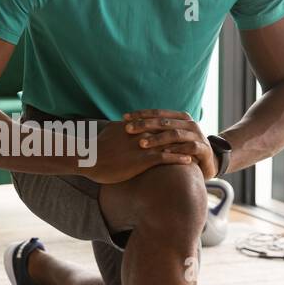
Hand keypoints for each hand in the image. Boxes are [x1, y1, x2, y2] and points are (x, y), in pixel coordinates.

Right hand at [83, 114, 197, 183]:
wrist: (86, 158)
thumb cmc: (93, 149)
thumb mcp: (107, 134)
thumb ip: (118, 130)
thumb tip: (120, 128)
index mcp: (132, 126)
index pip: (155, 123)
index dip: (168, 127)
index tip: (180, 129)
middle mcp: (140, 133)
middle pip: (165, 131)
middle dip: (180, 135)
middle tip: (194, 138)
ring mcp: (142, 146)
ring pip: (169, 143)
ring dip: (184, 146)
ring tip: (196, 149)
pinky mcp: (142, 159)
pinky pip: (165, 157)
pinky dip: (178, 158)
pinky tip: (189, 161)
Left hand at [121, 109, 217, 180]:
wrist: (209, 162)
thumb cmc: (183, 150)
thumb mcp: (170, 139)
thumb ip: (156, 132)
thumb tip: (129, 127)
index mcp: (180, 118)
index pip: (157, 112)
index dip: (141, 114)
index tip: (124, 117)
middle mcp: (189, 123)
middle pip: (164, 121)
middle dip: (145, 124)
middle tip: (128, 129)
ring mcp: (197, 135)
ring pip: (175, 134)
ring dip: (158, 138)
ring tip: (142, 143)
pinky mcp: (204, 148)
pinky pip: (190, 147)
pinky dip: (177, 150)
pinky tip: (165, 153)